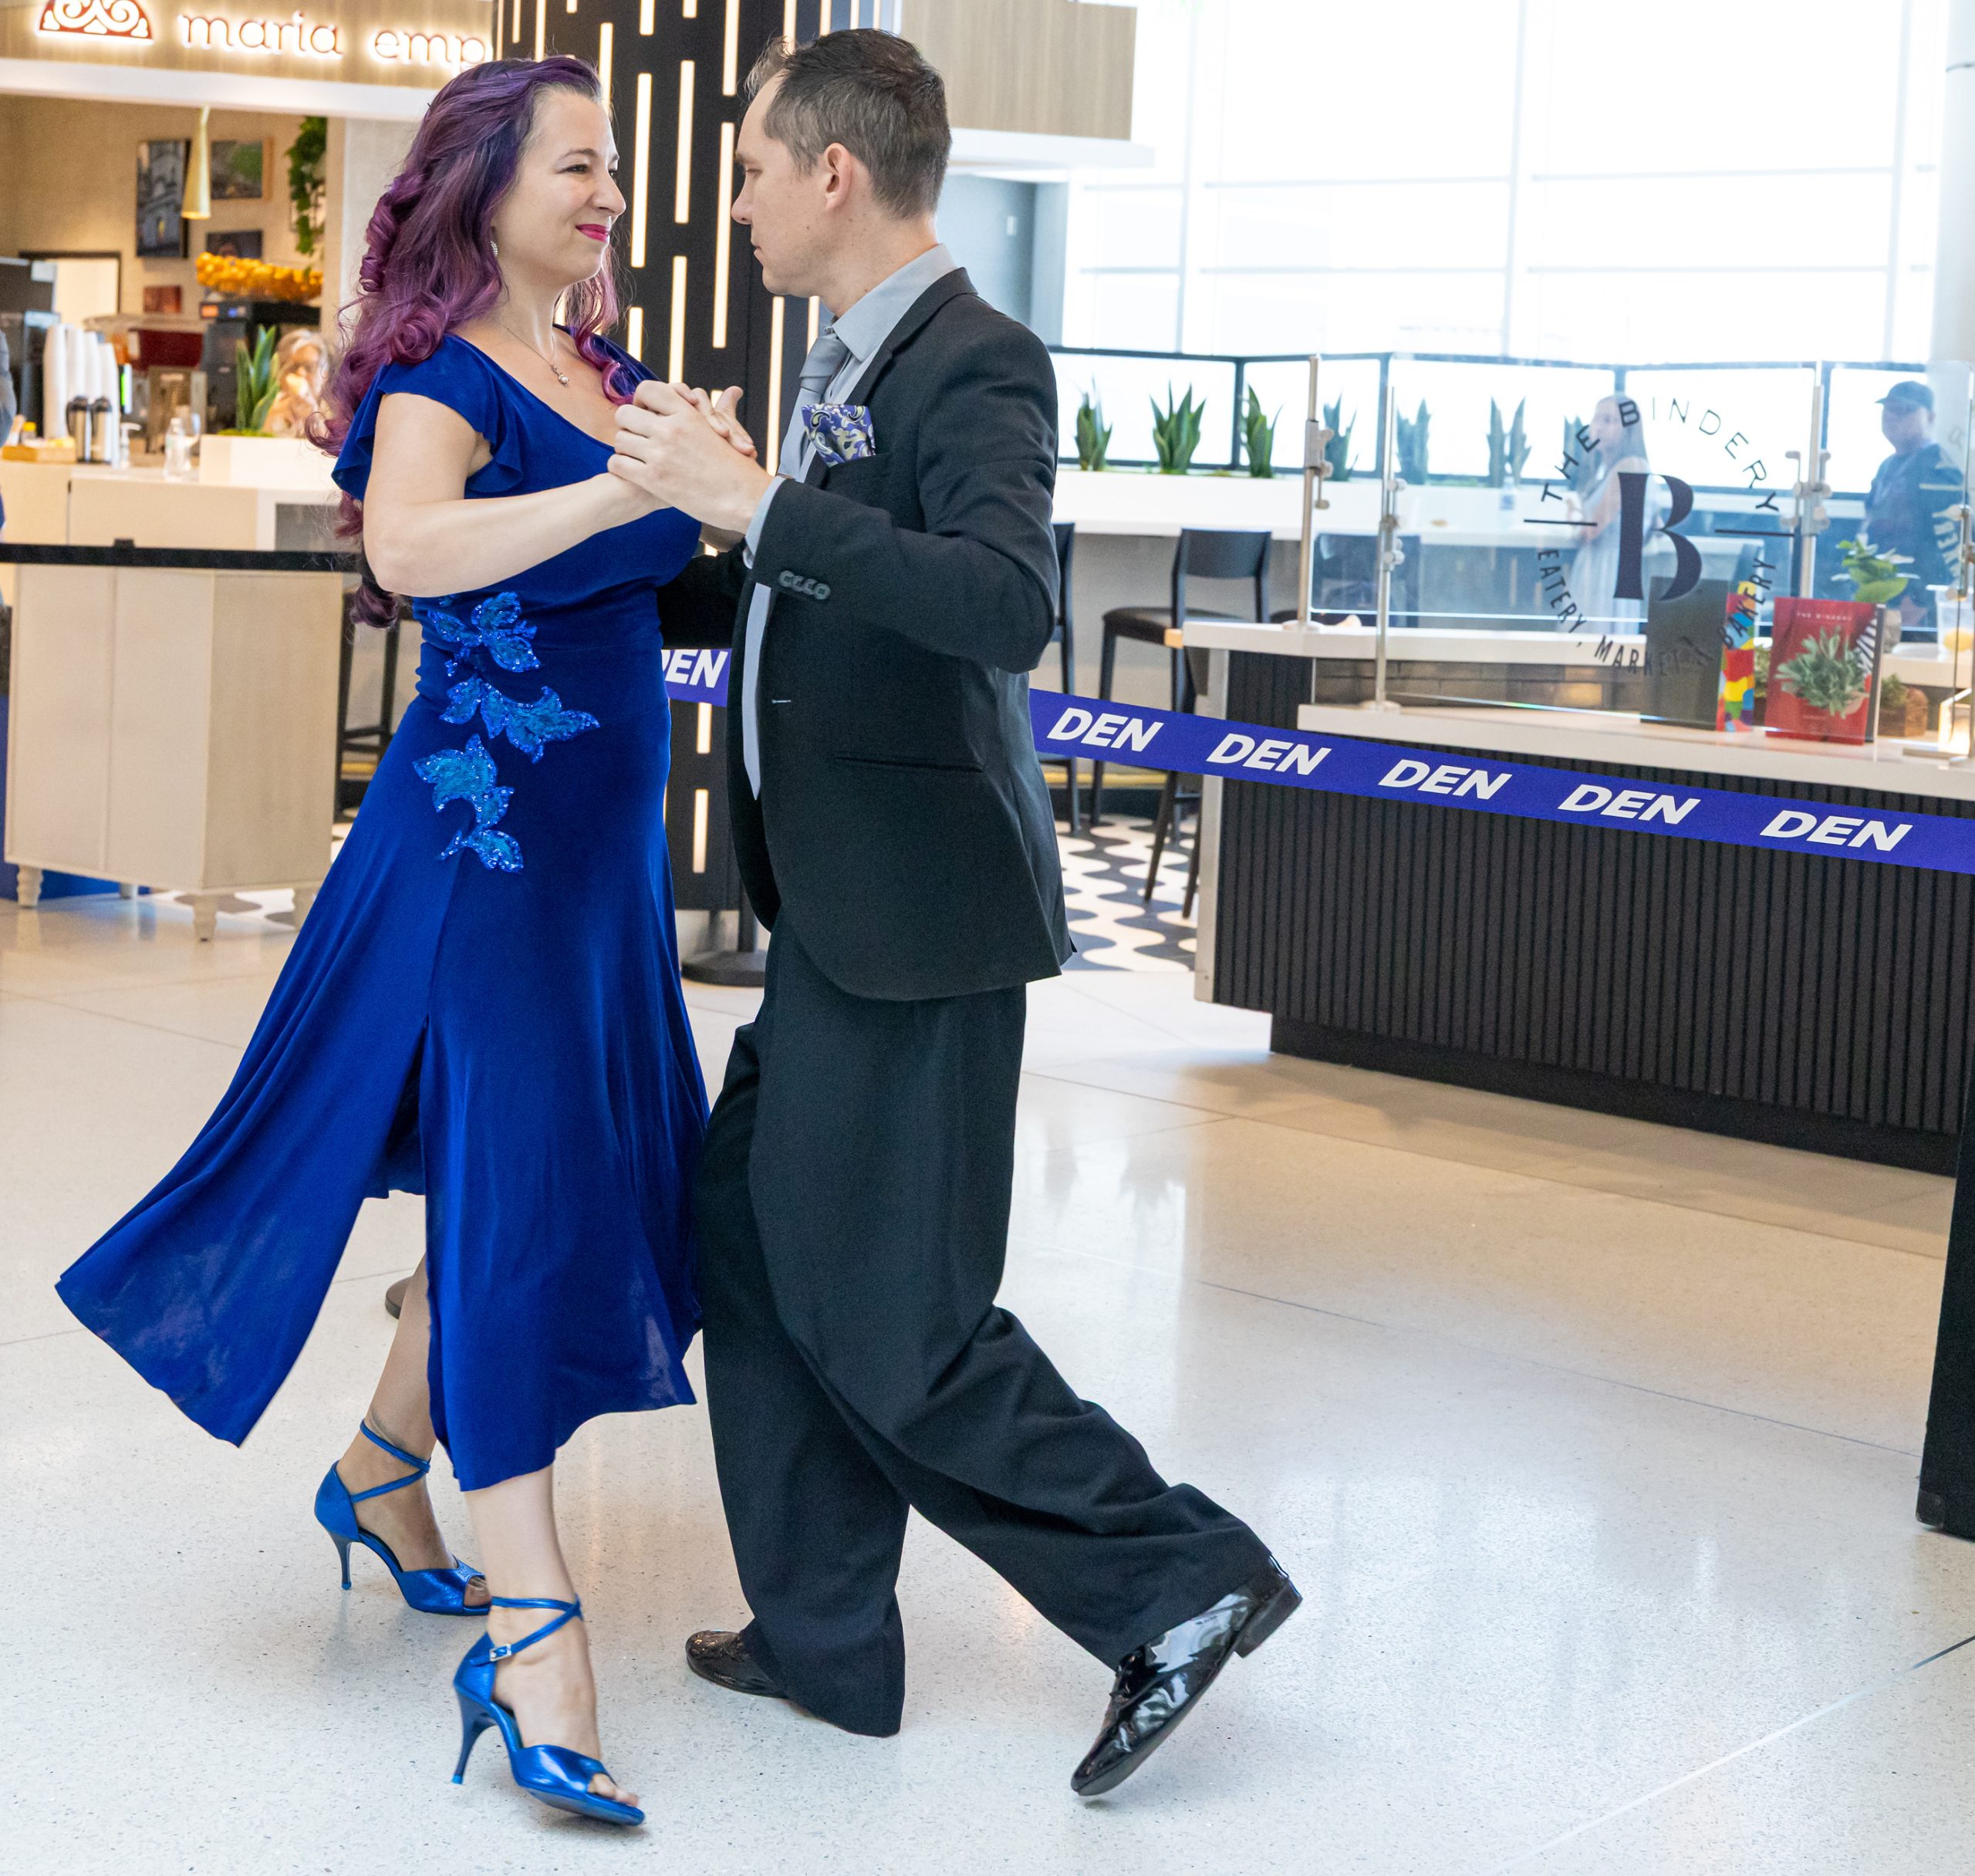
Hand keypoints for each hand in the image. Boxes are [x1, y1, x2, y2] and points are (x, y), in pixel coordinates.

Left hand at [611, 381, 772, 533]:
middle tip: (636, 438)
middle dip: (627, 426)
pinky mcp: (653, 479)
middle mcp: (671, 430)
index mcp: (687, 414)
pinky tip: (632, 473)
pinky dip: (620, 468)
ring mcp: (660, 454)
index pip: (647, 390)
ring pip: (619, 440)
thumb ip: (722, 410)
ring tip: (635, 458)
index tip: (646, 414)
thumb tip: (734, 391)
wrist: (744, 500)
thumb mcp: (728, 433)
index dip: (640, 401)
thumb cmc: (738, 469)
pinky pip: (617, 464)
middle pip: (625, 414)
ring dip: (624, 449)